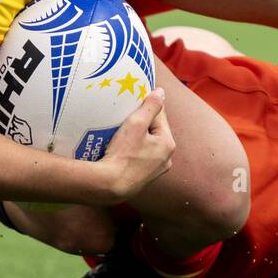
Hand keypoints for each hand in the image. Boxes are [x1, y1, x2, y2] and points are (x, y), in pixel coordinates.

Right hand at [98, 88, 174, 202]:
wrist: (109, 186)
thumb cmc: (123, 153)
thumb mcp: (136, 123)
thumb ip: (150, 106)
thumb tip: (161, 92)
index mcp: (168, 144)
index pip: (159, 116)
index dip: (146, 107)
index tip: (133, 103)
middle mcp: (166, 159)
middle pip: (154, 132)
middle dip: (141, 124)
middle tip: (124, 118)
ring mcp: (155, 172)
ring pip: (147, 146)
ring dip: (136, 139)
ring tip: (120, 134)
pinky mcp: (143, 180)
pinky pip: (140, 159)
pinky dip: (132, 152)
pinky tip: (120, 151)